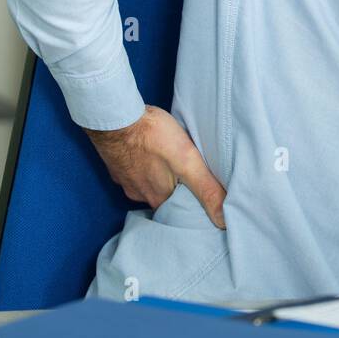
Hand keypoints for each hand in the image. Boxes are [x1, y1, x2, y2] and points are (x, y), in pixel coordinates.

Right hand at [83, 105, 226, 228]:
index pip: (179, 211)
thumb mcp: (188, 161)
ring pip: (148, 184)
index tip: (203, 197)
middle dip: (178, 191)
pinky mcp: (117, 163)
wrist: (114, 116)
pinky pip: (135, 170)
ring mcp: (125, 179)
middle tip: (191, 178)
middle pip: (164, 198)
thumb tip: (224, 221)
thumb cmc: (151, 135)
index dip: (193, 205)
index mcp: (157, 198)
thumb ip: (206, 189)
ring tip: (174, 165)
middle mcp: (139, 193)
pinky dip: (145, 165)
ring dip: (161, 177)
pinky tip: (153, 154)